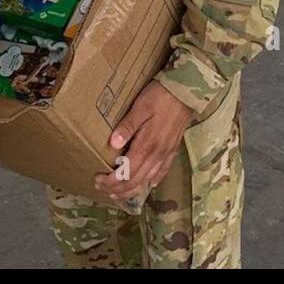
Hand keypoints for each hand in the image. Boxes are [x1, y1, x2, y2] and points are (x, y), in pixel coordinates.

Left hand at [93, 81, 193, 201]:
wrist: (185, 92)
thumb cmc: (160, 97)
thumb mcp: (140, 107)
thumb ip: (127, 126)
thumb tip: (112, 144)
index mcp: (147, 146)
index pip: (126, 173)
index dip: (111, 181)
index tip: (98, 180)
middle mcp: (157, 155)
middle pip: (135, 181)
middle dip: (117, 189)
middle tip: (101, 188)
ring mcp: (166, 154)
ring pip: (147, 181)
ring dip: (131, 190)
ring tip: (118, 191)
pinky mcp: (173, 150)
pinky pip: (162, 172)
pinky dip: (151, 182)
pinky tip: (147, 184)